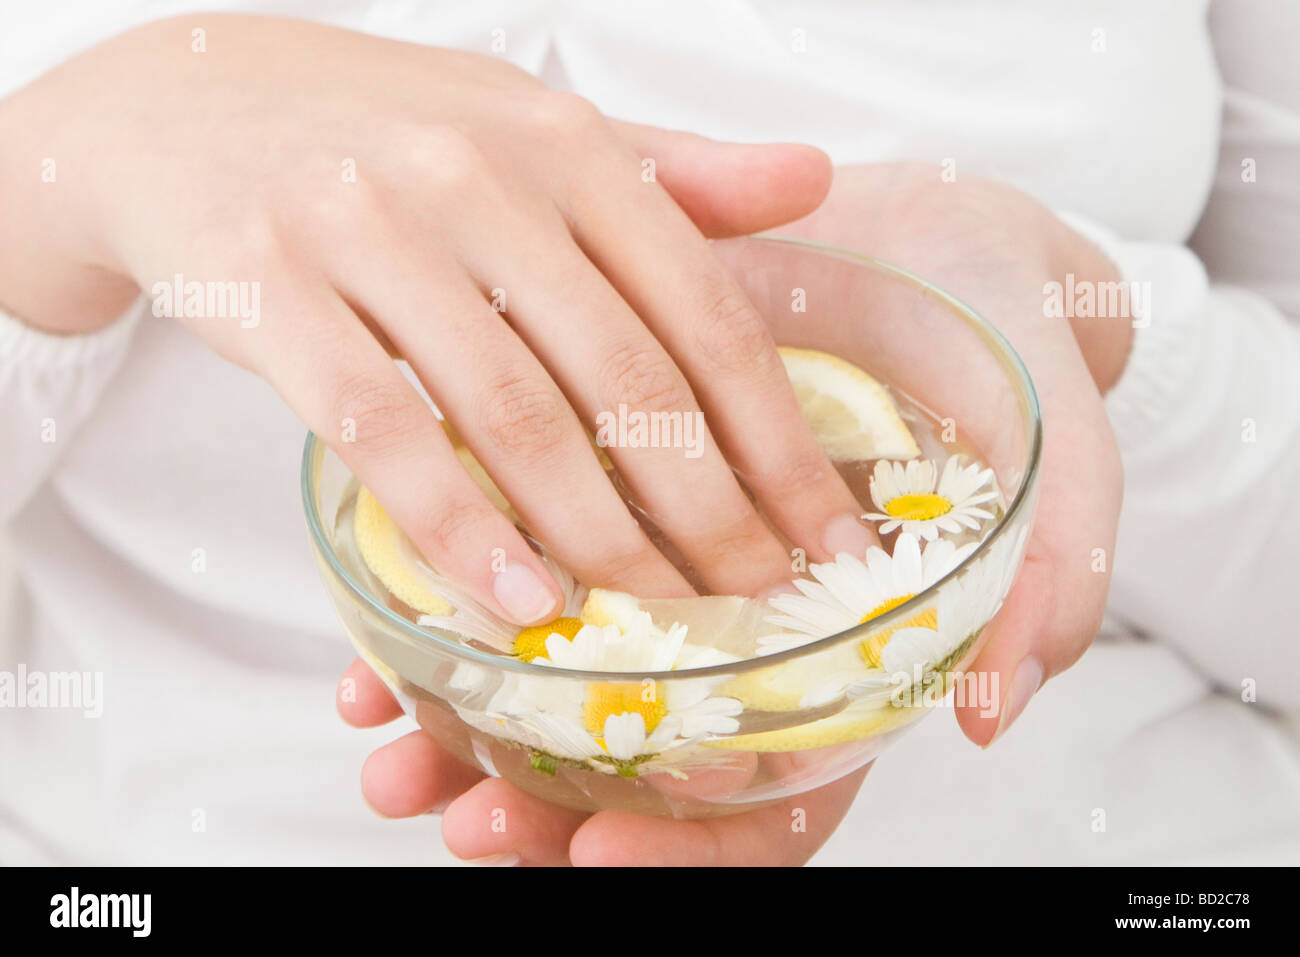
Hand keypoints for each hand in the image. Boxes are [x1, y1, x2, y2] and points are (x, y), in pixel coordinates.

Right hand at [0, 13, 876, 623]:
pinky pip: (383, 431)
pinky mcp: (269, 286)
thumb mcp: (535, 129)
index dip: (775, 440)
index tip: (820, 535)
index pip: (705, 312)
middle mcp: (480, 177)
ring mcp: (368, 228)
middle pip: (626, 379)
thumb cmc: (386, 130)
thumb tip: (812, 184)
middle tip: (755, 608)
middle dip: (707, 515)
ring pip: (513, 415)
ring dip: (598, 541)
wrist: (186, 99)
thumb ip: (673, 174)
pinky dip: (458, 529)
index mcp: (567, 145)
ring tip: (654, 628)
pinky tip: (515, 603)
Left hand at [342, 164, 1126, 864]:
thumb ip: (1051, 580)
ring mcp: (663, 566)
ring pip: (564, 694)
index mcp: (839, 658)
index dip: (696, 841)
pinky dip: (446, 627)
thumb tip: (989, 715)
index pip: (775, 793)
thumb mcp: (1052, 453)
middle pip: (646, 765)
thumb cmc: (994, 338)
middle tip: (474, 826)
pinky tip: (377, 652)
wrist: (926, 229)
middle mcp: (739, 630)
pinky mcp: (598, 491)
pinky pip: (516, 578)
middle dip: (552, 811)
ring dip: (473, 743)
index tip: (603, 845)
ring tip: (393, 763)